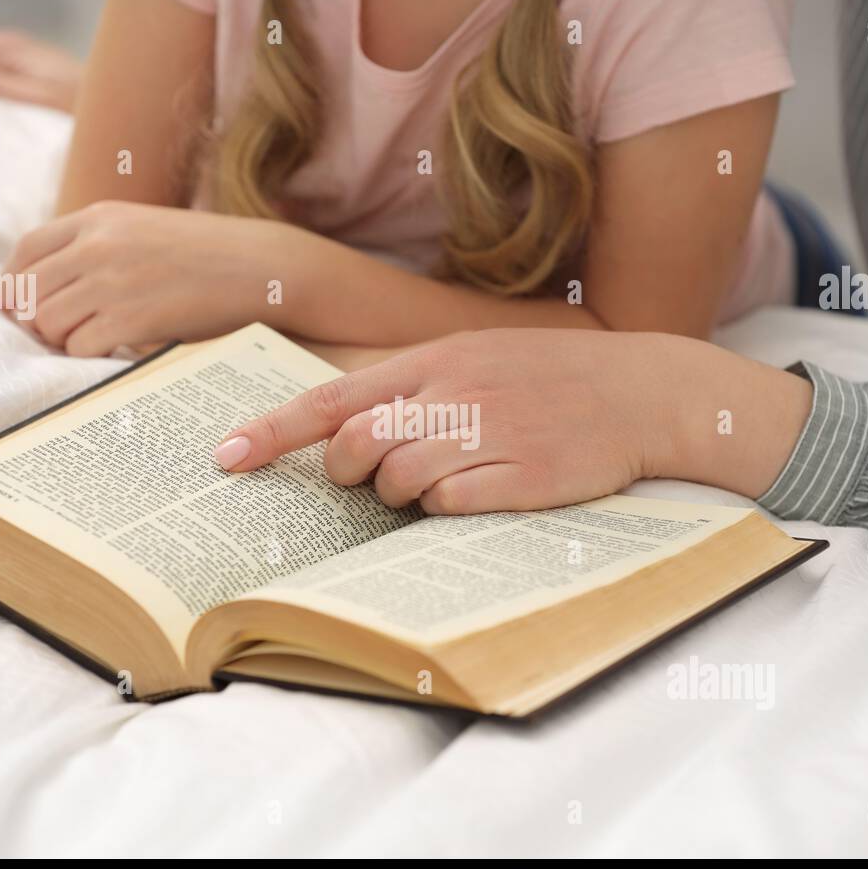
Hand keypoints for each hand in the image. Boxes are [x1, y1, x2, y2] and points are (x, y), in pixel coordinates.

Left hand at [4, 201, 308, 356]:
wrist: (262, 267)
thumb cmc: (210, 256)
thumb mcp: (146, 230)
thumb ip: (100, 246)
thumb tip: (53, 286)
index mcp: (99, 218)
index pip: (26, 250)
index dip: (14, 285)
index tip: (23, 307)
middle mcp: (98, 245)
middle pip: (29, 292)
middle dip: (37, 320)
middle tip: (62, 336)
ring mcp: (112, 281)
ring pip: (48, 323)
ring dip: (64, 341)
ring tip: (96, 341)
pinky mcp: (131, 318)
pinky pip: (80, 347)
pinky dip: (92, 356)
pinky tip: (118, 350)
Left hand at [215, 329, 813, 513]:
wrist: (642, 391)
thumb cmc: (547, 379)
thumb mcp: (473, 360)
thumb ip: (409, 389)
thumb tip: (343, 433)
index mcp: (433, 360)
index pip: (331, 398)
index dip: (271, 432)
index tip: (224, 460)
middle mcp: (453, 392)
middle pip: (356, 446)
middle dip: (351, 472)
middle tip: (382, 475)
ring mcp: (488, 433)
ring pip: (399, 483)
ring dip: (407, 495)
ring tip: (450, 477)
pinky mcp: (522, 474)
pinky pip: (451, 506)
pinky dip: (451, 508)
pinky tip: (484, 490)